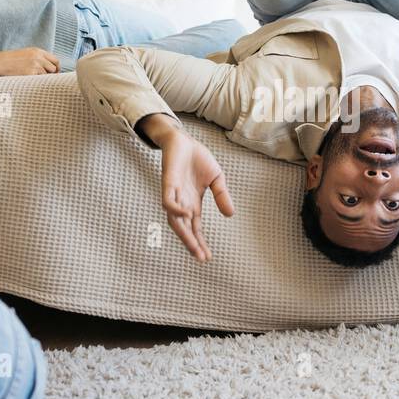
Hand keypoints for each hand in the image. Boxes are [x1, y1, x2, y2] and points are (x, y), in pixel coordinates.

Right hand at [0, 47, 60, 75]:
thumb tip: (52, 70)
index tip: (55, 74)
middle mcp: (38, 57)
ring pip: (46, 76)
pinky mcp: (30, 74)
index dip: (56, 68)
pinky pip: (39, 81)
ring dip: (41, 79)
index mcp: (37, 51)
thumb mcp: (26, 54)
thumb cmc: (11, 60)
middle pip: (53, 69)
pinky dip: (35, 83)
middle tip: (42, 78)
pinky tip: (27, 80)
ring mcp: (34, 66)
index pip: (55, 60)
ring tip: (30, 78)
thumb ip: (39, 59)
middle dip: (50, 75)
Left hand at [142, 115, 234, 260]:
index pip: (195, 228)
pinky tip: (186, 214)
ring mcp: (174, 194)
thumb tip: (231, 215)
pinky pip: (168, 201)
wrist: (183, 140)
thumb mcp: (216, 179)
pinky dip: (176, 209)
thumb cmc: (197, 158)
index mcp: (193, 203)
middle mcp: (182, 202)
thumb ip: (221, 196)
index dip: (200, 242)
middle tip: (201, 258)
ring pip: (175, 220)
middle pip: (184, 229)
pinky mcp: (167, 183)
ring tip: (194, 246)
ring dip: (183, 234)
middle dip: (192, 244)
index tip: (207, 258)